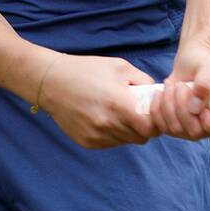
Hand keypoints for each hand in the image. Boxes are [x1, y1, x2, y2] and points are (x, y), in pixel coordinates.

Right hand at [37, 53, 160, 149]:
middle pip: (140, 138)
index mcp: (119, 104)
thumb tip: (157, 95)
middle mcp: (108, 124)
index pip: (150, 128)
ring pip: (126, 141)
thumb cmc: (87, 70)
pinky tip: (104, 118)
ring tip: (118, 113)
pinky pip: (110, 143)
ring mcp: (96, 136)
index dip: (156, 122)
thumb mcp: (120, 67)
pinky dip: (113, 134)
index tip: (153, 113)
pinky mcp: (87, 143)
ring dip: (128, 131)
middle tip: (138, 113)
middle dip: (144, 127)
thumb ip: (144, 81)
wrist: (51, 81)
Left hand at [149, 41, 209, 141]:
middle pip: (195, 132)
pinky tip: (162, 92)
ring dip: (169, 103)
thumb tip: (196, 106)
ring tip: (173, 85)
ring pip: (176, 129)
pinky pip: (162, 126)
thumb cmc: (204, 64)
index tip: (203, 107)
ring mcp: (193, 130)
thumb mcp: (209, 66)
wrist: (189, 65)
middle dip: (183, 106)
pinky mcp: (176, 128)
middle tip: (181, 85)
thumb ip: (207, 82)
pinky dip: (157, 107)